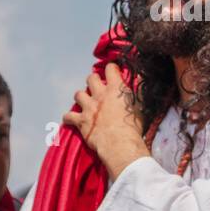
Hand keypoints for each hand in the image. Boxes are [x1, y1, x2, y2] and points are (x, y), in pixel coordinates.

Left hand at [61, 63, 150, 178]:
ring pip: (78, 94)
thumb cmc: (133, 126)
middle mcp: (100, 95)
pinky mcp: (81, 121)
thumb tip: (139, 82)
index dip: (111, 68)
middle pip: (91, 78)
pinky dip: (68, 117)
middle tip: (97, 85)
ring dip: (81, 96)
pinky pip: (69, 117)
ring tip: (85, 100)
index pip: (110, 69)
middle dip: (93, 80)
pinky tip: (70, 119)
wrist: (120, 142)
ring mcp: (89, 107)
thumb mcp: (141, 105)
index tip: (113, 70)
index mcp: (115, 88)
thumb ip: (138, 92)